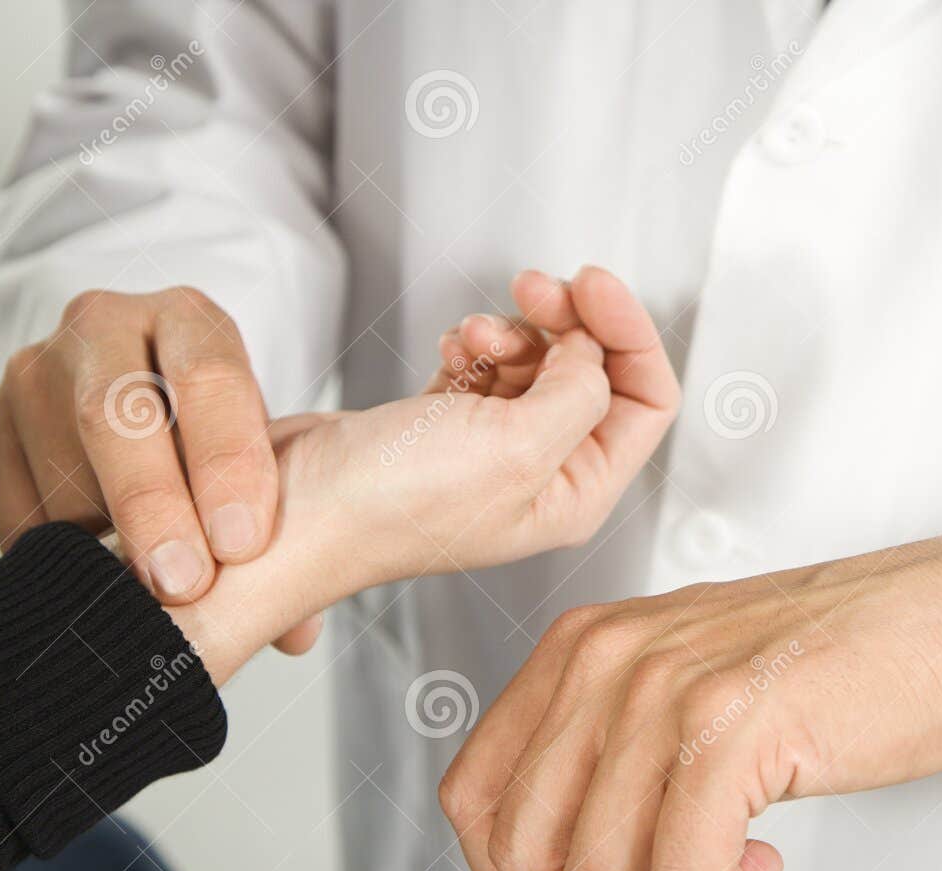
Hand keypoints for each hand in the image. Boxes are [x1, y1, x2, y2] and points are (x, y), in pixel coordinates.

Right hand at [0, 287, 277, 602]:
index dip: (226, 462)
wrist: (142, 415)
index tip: (242, 545)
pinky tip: (93, 586)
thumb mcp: (264, 460)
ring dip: (101, 543)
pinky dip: (53, 558)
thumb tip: (296, 634)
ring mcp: (33, 373)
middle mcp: (103, 328)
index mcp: (188, 320)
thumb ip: (286, 531)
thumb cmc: (217, 443)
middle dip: (152, 507)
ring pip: (59, 467)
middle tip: (182, 585)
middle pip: (118, 413)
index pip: (210, 378)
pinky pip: (14, 507)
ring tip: (145, 597)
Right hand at [168, 266, 679, 682]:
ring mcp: (493, 452)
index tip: (591, 284)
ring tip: (470, 334)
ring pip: (539, 364)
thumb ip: (578, 394)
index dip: (630, 335)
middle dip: (568, 321)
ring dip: (512, 331)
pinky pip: (487, 367)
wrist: (294, 513)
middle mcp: (543, 477)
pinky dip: (475, 345)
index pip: (647, 402)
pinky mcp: (445, 429)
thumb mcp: (514, 447)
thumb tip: (592, 351)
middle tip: (530, 286)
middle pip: (595, 373)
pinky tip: (449, 349)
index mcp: (576, 496)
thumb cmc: (390, 504)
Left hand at [437, 531, 941, 870]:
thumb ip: (602, 747)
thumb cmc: (830, 660)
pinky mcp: (736, 727)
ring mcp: (667, 690)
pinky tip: (762, 862)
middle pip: (523, 853)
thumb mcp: (678, 683)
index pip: (471, 798)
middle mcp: (606, 662)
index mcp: (579, 651)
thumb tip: (543, 857)